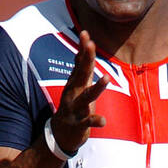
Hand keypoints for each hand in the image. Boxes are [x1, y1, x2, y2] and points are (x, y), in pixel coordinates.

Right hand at [50, 32, 108, 154]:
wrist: (61, 133)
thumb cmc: (73, 105)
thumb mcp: (75, 85)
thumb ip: (80, 68)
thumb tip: (84, 47)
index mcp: (75, 83)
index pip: (80, 62)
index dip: (83, 48)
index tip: (85, 33)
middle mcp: (74, 93)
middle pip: (82, 74)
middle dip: (87, 59)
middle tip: (91, 44)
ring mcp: (76, 108)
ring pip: (87, 97)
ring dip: (97, 88)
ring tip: (106, 78)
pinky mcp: (79, 124)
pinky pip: (88, 122)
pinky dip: (96, 121)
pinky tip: (103, 121)